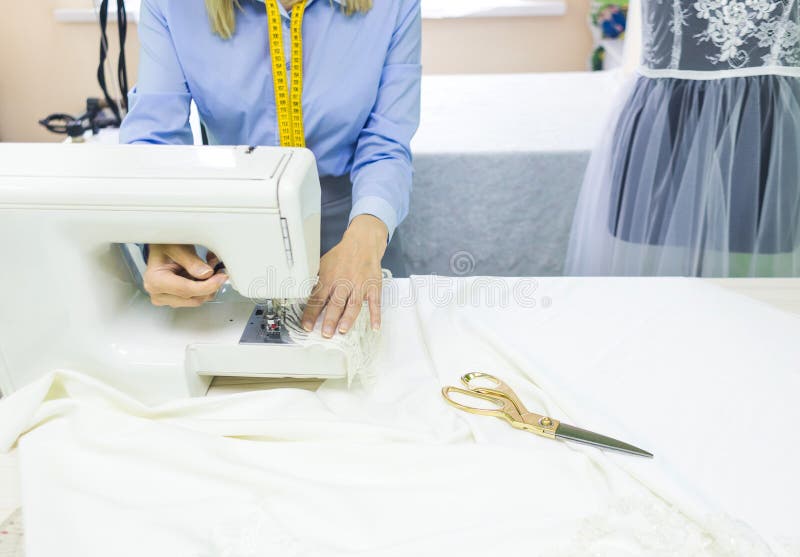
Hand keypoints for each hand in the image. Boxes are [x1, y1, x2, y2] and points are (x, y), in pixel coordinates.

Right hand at [143, 244, 227, 307]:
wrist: (160, 247)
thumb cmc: (165, 245)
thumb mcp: (178, 247)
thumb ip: (192, 261)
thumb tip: (207, 274)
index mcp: (155, 281)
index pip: (187, 290)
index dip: (208, 285)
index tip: (221, 277)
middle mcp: (158, 294)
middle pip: (193, 299)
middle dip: (210, 286)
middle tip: (219, 270)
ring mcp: (166, 299)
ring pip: (197, 300)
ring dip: (209, 286)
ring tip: (211, 267)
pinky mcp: (175, 300)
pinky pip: (196, 297)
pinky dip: (205, 287)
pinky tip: (205, 274)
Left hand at [301, 215, 386, 336]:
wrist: (362, 242)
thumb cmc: (342, 255)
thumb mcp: (323, 264)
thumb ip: (317, 281)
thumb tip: (305, 297)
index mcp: (329, 278)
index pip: (317, 298)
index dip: (311, 313)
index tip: (307, 326)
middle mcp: (344, 282)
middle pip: (336, 303)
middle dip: (330, 319)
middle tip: (326, 333)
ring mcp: (359, 285)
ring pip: (353, 304)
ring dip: (348, 318)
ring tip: (342, 330)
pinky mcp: (373, 286)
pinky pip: (374, 302)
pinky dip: (376, 315)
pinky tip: (375, 326)